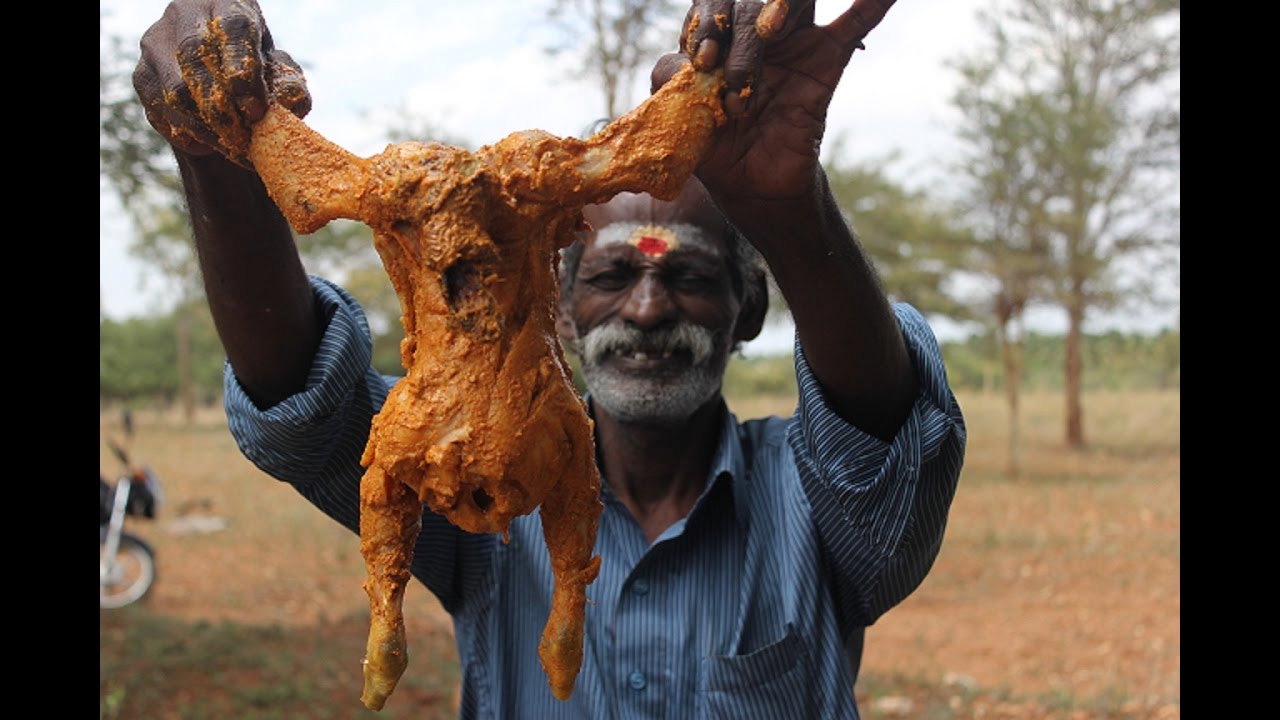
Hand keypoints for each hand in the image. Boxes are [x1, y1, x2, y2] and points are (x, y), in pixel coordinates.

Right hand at [132, 0, 310, 165]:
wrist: (218, 82)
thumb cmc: (256, 71)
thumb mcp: (279, 73)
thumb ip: (289, 84)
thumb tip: (290, 101)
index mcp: (224, 3)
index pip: (231, 28)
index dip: (243, 70)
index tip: (256, 109)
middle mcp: (182, 15)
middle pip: (194, 56)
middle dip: (222, 104)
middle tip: (245, 137)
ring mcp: (156, 44)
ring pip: (176, 91)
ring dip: (208, 127)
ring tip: (237, 147)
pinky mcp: (143, 76)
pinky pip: (165, 112)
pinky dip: (194, 136)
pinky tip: (217, 145)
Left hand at [651, 0, 896, 208]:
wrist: (755, 187)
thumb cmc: (717, 150)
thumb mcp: (682, 118)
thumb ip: (672, 81)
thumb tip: (675, 60)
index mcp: (719, 40)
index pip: (711, 6)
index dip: (706, 24)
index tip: (703, 61)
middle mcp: (755, 33)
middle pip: (749, 2)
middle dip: (740, 31)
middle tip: (734, 76)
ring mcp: (794, 42)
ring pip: (794, 0)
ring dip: (781, 5)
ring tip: (772, 29)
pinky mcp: (827, 60)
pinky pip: (853, 25)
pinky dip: (869, 4)